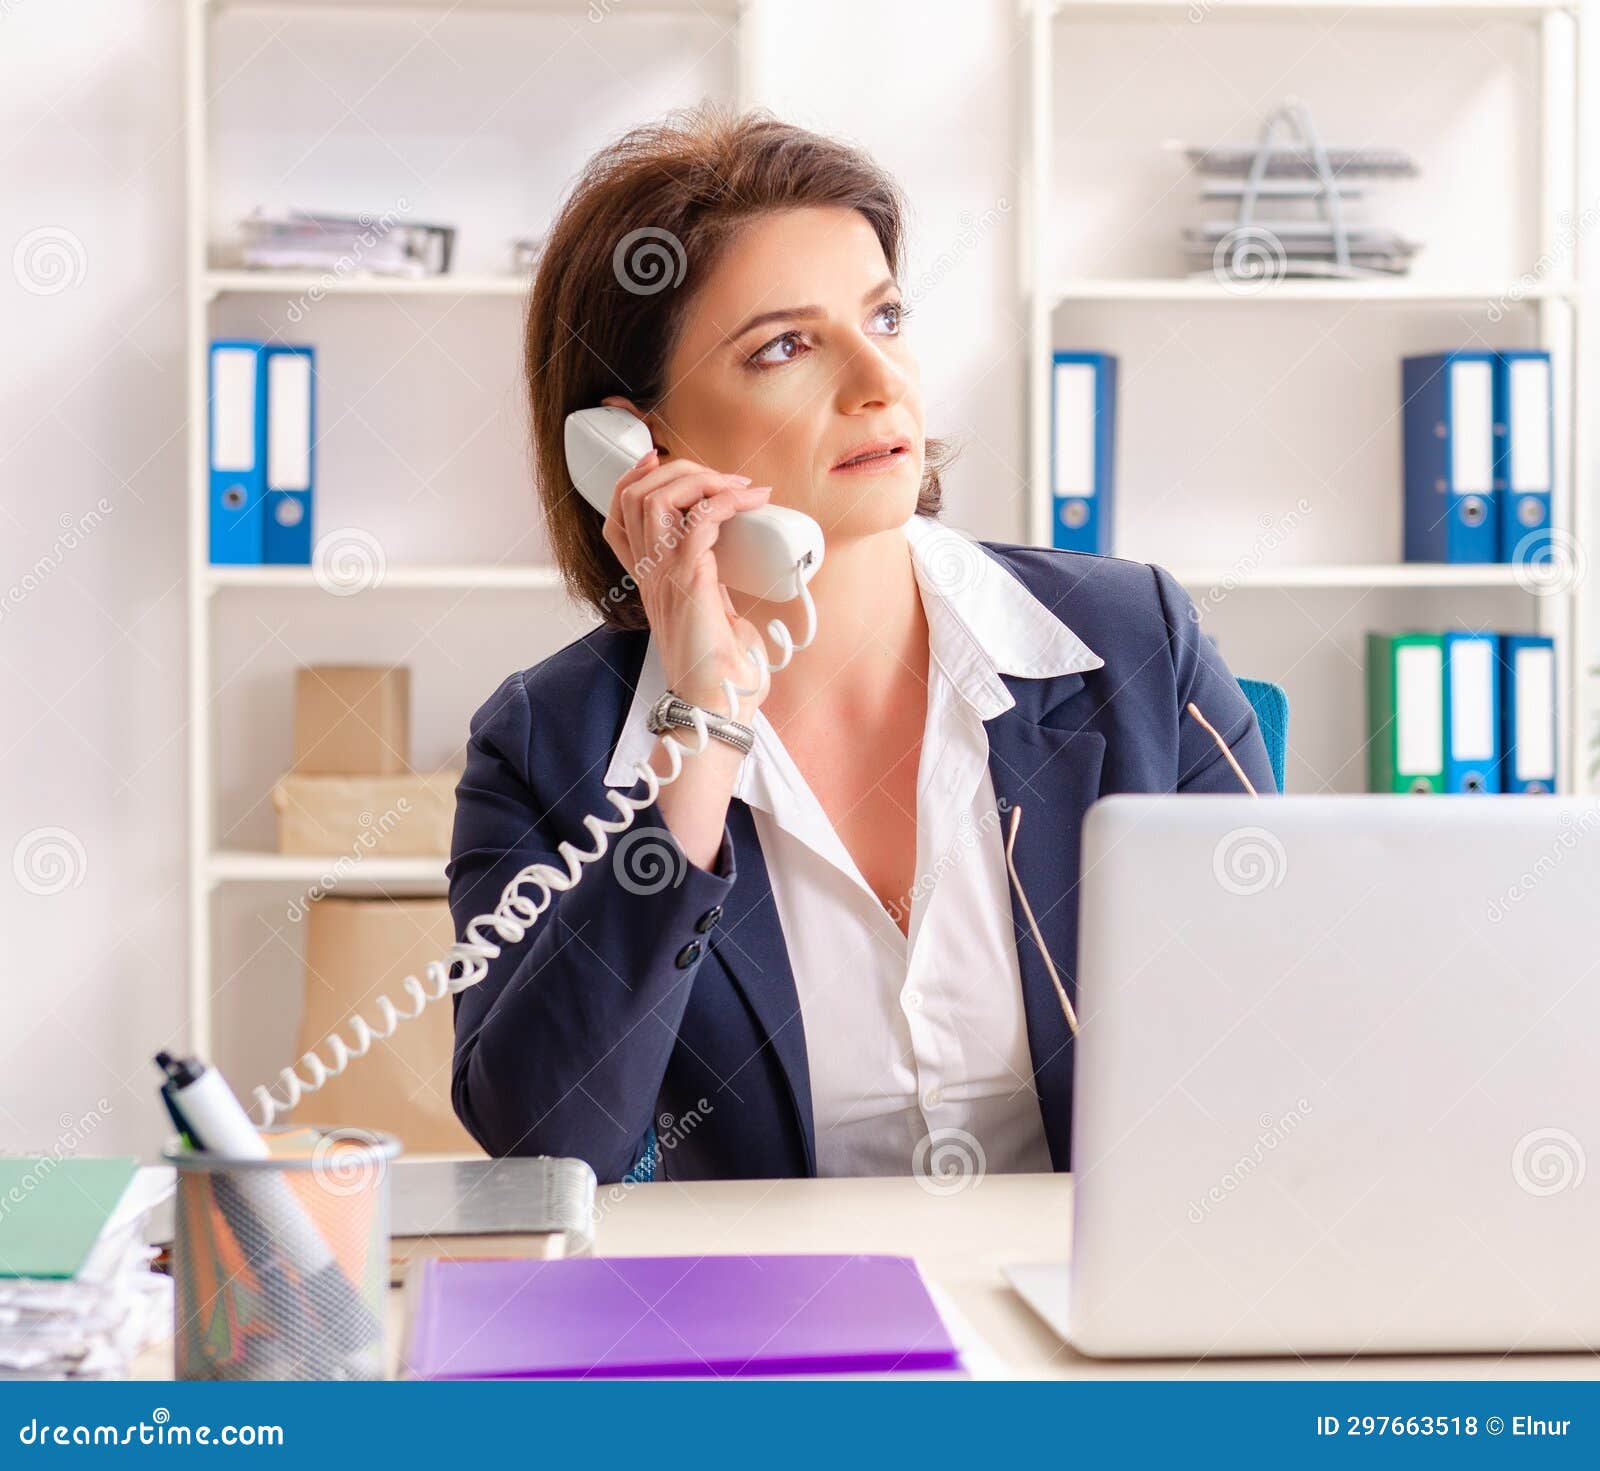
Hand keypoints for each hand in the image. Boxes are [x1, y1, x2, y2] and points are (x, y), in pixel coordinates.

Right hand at [600, 448, 774, 720]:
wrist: (718, 706)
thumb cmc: (721, 672)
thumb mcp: (715, 615)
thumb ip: (716, 588)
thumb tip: (743, 565)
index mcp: (650, 580)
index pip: (619, 516)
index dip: (633, 479)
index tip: (664, 461)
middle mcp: (650, 574)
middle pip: (636, 496)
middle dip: (679, 470)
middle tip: (723, 478)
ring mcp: (665, 577)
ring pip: (658, 499)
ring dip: (702, 479)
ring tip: (738, 487)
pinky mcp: (690, 583)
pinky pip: (699, 522)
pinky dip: (725, 501)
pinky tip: (749, 502)